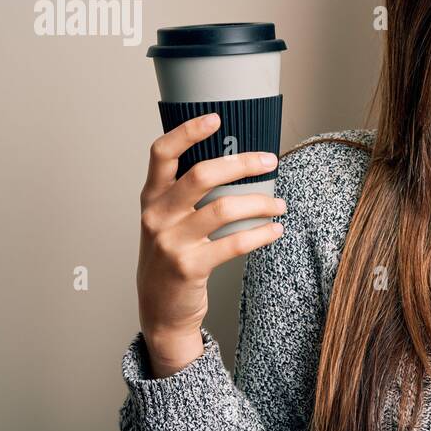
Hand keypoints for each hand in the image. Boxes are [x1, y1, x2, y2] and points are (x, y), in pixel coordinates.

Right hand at [136, 112, 288, 376]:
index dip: (187, 132)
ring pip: (224, 208)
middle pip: (201, 175)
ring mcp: (171, 243)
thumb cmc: (170, 258)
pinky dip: (260, 234)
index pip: (161, 154)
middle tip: (270, 161)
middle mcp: (157, 216)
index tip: (216, 118)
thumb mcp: (166, 222)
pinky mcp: (190, 267)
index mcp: (151, 198)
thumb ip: (186, 194)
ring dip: (260, 203)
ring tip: (279, 205)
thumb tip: (234, 163)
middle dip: (242, 164)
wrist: (160, 311)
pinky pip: (234, 243)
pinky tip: (274, 230)